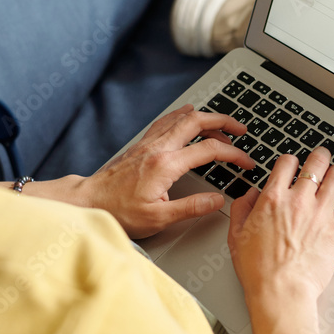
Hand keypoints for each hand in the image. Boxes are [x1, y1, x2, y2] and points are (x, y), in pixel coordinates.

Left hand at [83, 105, 253, 238]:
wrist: (88, 202)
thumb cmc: (118, 212)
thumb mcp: (158, 218)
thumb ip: (191, 207)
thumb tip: (217, 200)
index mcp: (166, 165)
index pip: (209, 151)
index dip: (233, 155)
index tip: (245, 162)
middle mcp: (157, 148)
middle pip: (197, 122)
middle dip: (223, 122)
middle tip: (241, 129)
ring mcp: (148, 143)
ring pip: (182, 118)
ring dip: (205, 117)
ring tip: (222, 124)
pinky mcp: (140, 145)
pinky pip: (166, 121)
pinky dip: (183, 116)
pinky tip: (188, 115)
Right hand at [228, 148, 333, 314]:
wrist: (280, 291)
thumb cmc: (258, 269)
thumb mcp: (236, 235)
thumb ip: (241, 209)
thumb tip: (249, 195)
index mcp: (274, 199)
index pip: (287, 163)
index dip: (290, 161)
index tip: (291, 166)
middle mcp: (300, 201)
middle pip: (316, 165)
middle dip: (319, 157)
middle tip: (321, 157)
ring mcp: (321, 214)